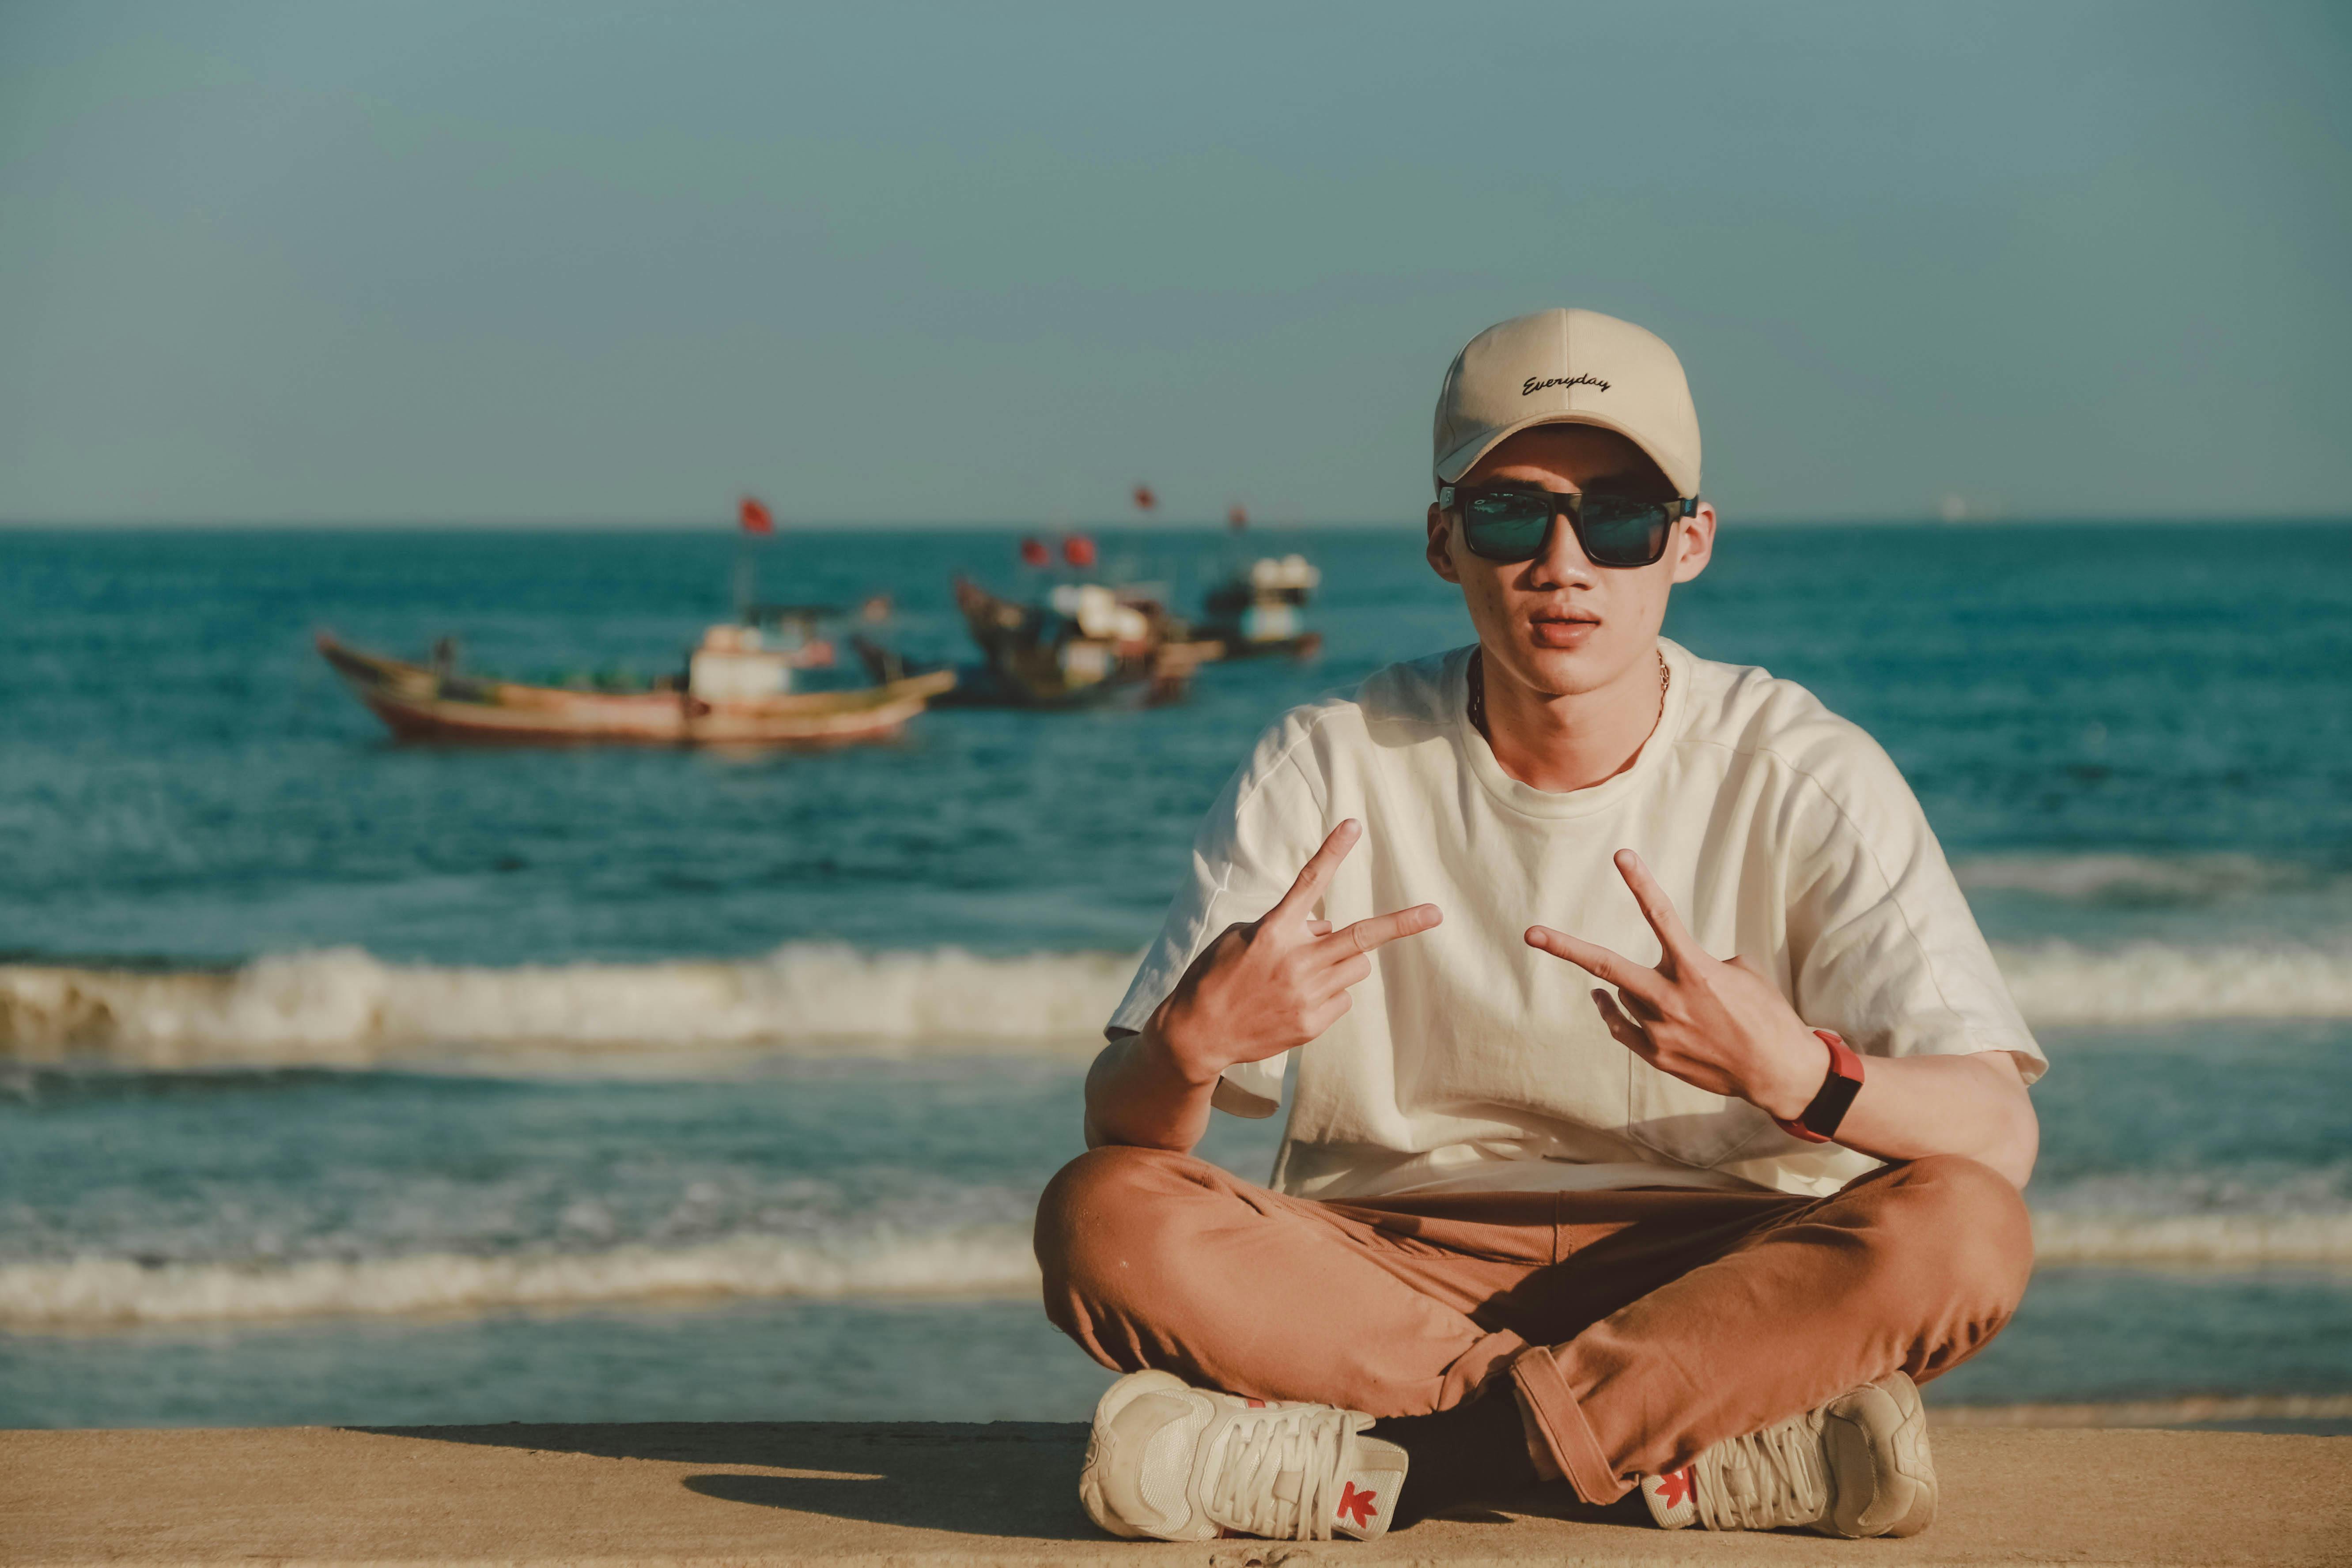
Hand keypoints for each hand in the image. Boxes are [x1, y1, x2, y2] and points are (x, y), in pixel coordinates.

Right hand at [1148, 819, 1441, 1084]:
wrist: (1198, 1036)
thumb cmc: (1216, 976)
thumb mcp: (1242, 938)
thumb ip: (1289, 928)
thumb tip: (1328, 929)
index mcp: (1273, 931)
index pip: (1308, 882)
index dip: (1332, 852)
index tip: (1353, 826)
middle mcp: (1296, 960)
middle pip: (1361, 937)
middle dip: (1403, 924)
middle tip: (1436, 913)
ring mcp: (1307, 994)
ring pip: (1354, 966)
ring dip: (1341, 962)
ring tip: (1304, 974)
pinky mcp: (1312, 1023)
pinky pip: (1343, 999)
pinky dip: (1328, 995)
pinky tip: (1295, 1000)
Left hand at [1524, 849, 1824, 1120]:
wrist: (1779, 1073)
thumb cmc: (1767, 1015)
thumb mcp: (1744, 974)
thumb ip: (1703, 963)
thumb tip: (1678, 967)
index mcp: (1696, 970)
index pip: (1661, 915)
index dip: (1640, 882)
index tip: (1621, 855)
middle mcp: (1671, 998)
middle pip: (1607, 966)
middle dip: (1566, 948)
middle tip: (1531, 933)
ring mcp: (1660, 1030)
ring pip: (1620, 996)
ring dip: (1622, 987)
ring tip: (1634, 989)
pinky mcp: (1657, 1055)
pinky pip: (1620, 1028)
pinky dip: (1612, 1013)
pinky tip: (1605, 1002)